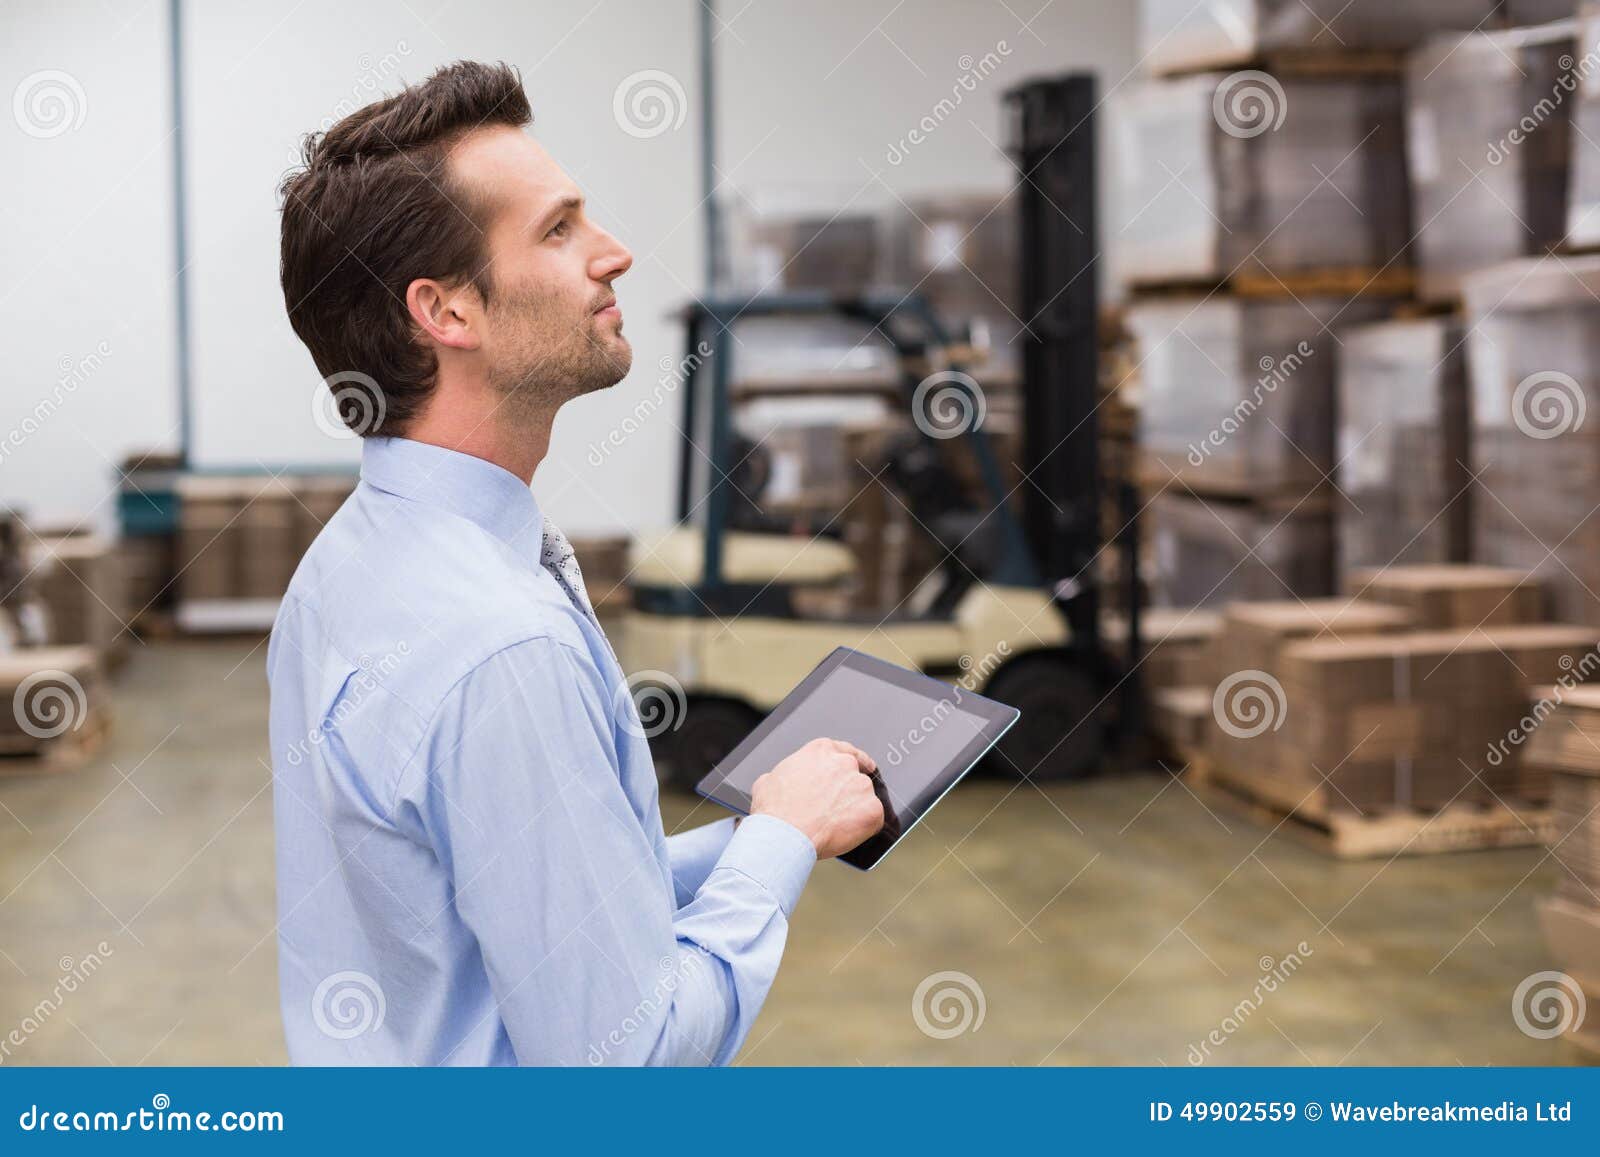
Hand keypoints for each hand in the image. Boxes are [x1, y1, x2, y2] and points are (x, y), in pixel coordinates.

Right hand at [750, 737, 885, 858]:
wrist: (784, 835)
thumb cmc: (774, 812)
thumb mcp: (767, 781)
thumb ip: (785, 775)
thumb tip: (783, 781)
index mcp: (820, 751)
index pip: (845, 750)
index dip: (856, 759)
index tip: (865, 765)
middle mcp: (844, 763)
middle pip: (856, 775)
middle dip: (849, 792)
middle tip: (837, 809)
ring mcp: (860, 786)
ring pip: (865, 799)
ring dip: (855, 811)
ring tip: (834, 826)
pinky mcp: (871, 810)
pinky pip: (874, 819)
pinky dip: (864, 828)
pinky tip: (846, 835)